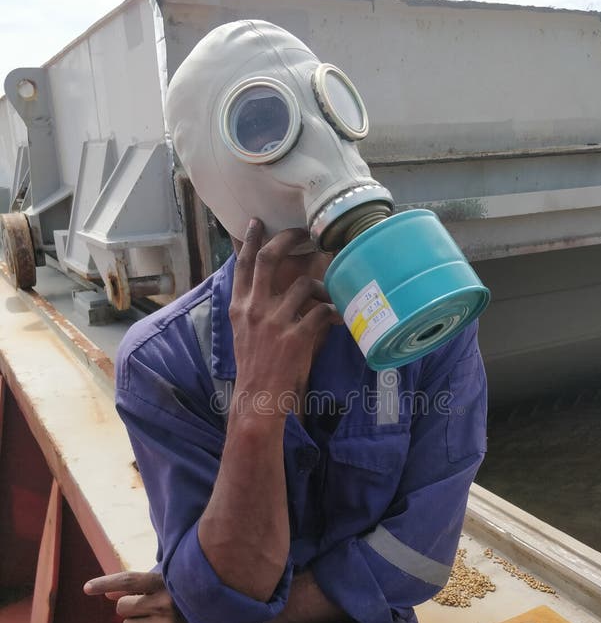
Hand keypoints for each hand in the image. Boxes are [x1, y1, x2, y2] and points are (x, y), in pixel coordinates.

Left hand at [83, 572, 216, 622]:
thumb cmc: (186, 600)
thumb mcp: (167, 587)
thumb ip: (139, 588)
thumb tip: (107, 595)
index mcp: (166, 583)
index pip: (130, 581)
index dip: (106, 582)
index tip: (86, 588)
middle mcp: (165, 604)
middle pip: (122, 608)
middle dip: (129, 610)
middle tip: (147, 611)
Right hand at [230, 219, 340, 416]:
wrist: (257, 399)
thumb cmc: (255, 367)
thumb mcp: (243, 333)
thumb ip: (254, 309)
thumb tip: (274, 290)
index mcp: (239, 307)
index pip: (242, 265)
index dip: (249, 240)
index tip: (257, 223)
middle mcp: (254, 309)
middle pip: (268, 259)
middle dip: (287, 239)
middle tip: (304, 231)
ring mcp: (274, 322)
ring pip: (303, 285)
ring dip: (321, 287)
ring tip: (328, 297)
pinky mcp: (295, 337)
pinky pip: (322, 312)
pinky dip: (334, 312)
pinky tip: (339, 317)